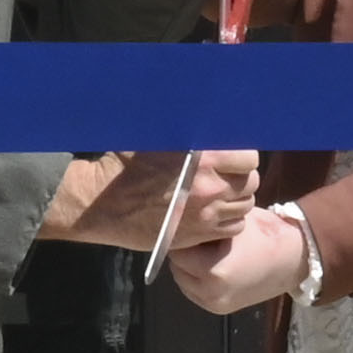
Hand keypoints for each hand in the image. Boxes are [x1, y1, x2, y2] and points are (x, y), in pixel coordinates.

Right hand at [39, 146, 253, 250]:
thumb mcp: (155, 136)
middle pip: (250, 182)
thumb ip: (187, 130)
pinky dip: (229, 220)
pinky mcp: (199, 235)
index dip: (240, 156)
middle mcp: (210, 187)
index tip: (228, 156)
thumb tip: (209, 117)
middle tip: (225, 175)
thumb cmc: (124, 163)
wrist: (102, 203)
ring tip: (219, 193)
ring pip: (245, 206)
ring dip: (236, 198)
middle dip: (240, 176)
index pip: (248, 157)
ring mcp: (206, 214)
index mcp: (203, 157)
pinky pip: (234, 228)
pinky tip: (213, 213)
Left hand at [167, 209, 308, 315]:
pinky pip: (193, 291)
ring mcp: (214, 304)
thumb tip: (177, 224)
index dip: (184, 235)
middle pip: (177, 267)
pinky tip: (214, 266)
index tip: (192, 226)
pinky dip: (197, 279)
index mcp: (214, 270)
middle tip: (202, 239)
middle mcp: (210, 292)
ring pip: (182, 280)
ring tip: (210, 253)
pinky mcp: (219, 309)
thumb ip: (203, 227)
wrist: (293, 259)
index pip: (177, 250)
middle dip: (185, 251)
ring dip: (188, 266)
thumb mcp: (231, 223)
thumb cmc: (263, 235)